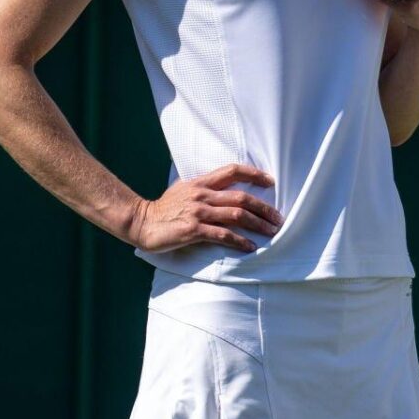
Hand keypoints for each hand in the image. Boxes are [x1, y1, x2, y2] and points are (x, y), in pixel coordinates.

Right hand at [127, 163, 281, 253]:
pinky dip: (240, 241)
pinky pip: (223, 235)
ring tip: (271, 232)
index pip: (232, 171)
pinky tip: (250, 247)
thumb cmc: (163, 208)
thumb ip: (203, 188)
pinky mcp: (194, 230)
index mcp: (201, 182)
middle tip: (278, 218)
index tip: (271, 181)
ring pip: (237, 215)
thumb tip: (223, 188)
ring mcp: (198, 212)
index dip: (254, 174)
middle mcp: (202, 195)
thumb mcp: (183, 189)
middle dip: (264, 208)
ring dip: (258, 224)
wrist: (140, 221)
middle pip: (242, 197)